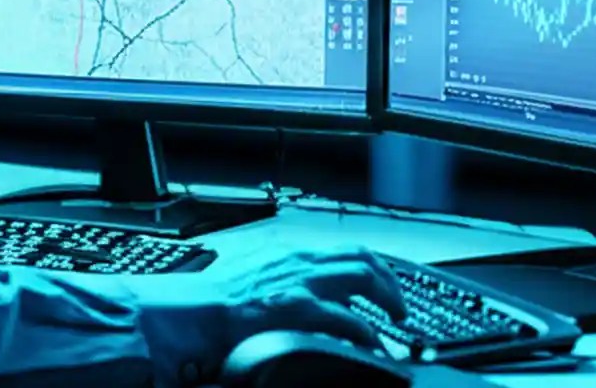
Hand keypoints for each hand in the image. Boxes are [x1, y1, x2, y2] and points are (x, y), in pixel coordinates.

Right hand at [222, 246, 406, 348]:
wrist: (197, 309)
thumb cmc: (219, 295)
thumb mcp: (258, 269)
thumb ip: (285, 272)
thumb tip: (306, 286)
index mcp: (292, 251)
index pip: (345, 249)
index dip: (374, 266)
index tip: (385, 282)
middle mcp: (301, 260)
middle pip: (363, 258)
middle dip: (390, 281)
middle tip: (398, 306)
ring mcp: (303, 282)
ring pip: (363, 278)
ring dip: (387, 300)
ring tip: (395, 322)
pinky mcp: (299, 308)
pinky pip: (347, 319)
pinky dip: (366, 333)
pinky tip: (372, 346)